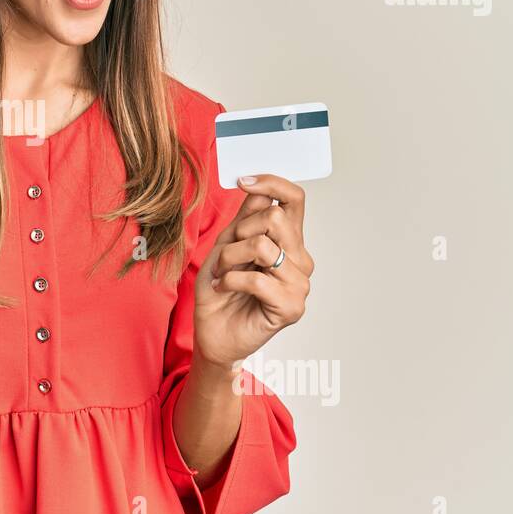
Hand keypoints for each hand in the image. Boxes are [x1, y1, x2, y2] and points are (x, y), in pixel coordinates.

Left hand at [193, 173, 314, 371]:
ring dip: (229, 258)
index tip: (243, 181)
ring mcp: (300, 284)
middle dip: (238, 232)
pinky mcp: (291, 307)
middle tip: (225, 255)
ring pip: (262, 246)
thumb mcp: (226, 245)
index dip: (271, 184)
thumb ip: (245, 218)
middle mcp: (300, 260)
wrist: (212, 332)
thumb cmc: (220, 290)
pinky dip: (230, 280)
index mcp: (289, 241)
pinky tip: (223, 289)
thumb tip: (258, 191)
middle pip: (275, 218)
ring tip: (222, 274)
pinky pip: (256, 278)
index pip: (294, 200)